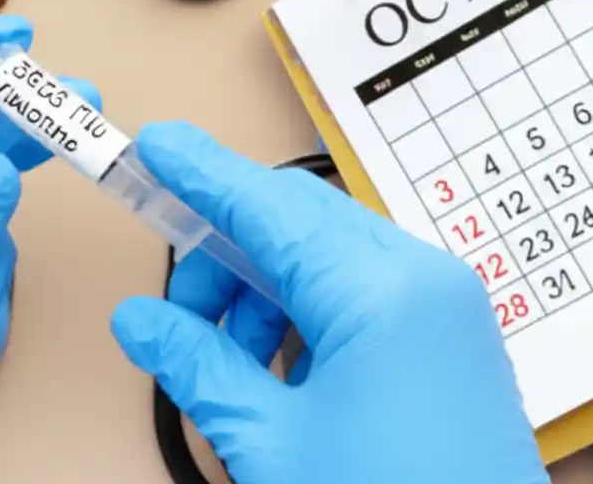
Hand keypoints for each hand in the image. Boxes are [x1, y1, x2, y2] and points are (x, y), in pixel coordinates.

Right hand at [110, 123, 548, 482]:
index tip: (156, 148)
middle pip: (299, 222)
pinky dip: (309, 314)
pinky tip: (277, 371)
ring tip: (225, 361)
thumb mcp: (270, 443)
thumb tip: (141, 319)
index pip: (268, 204)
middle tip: (173, 300)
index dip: (201, 174)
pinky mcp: (451, 339)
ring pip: (329, 258)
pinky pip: (364, 293)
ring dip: (263, 291)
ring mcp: (446, 308)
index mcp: (380, 293)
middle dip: (225, 253)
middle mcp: (423, 281)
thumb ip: (196, 367)